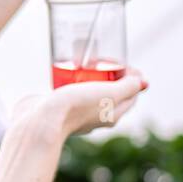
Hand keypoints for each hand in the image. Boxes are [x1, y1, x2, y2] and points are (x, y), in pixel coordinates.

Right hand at [10, 68, 148, 138]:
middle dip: (111, 75)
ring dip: (90, 78)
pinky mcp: (59, 108)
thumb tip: (142, 82)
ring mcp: (76, 113)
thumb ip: (128, 87)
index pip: (130, 95)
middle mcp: (96, 116)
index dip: (131, 78)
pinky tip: (66, 72)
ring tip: (85, 63)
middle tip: (103, 59)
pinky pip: (70, 93)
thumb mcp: (110, 94)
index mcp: (112, 115)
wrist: (40, 121)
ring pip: (89, 92)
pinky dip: (72, 82)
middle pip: (110, 93)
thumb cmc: (76, 107)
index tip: (123, 62)